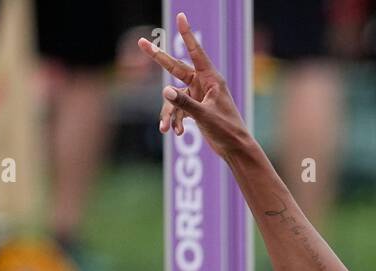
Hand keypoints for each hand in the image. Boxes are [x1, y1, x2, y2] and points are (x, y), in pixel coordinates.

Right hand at [137, 12, 249, 158]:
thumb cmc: (227, 130)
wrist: (235, 149)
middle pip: (176, 68)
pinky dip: (174, 121)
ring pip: (173, 97)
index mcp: (211, 80)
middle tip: (141, 42)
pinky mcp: (194, 109)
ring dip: (168, 113)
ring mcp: (198, 96)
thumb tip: (165, 90)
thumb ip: (185, 103)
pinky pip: (177, 110)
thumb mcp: (205, 116)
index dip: (187, 35)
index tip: (181, 16)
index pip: (196, 52)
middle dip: (159, 57)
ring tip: (165, 129)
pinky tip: (176, 133)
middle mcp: (203, 85)